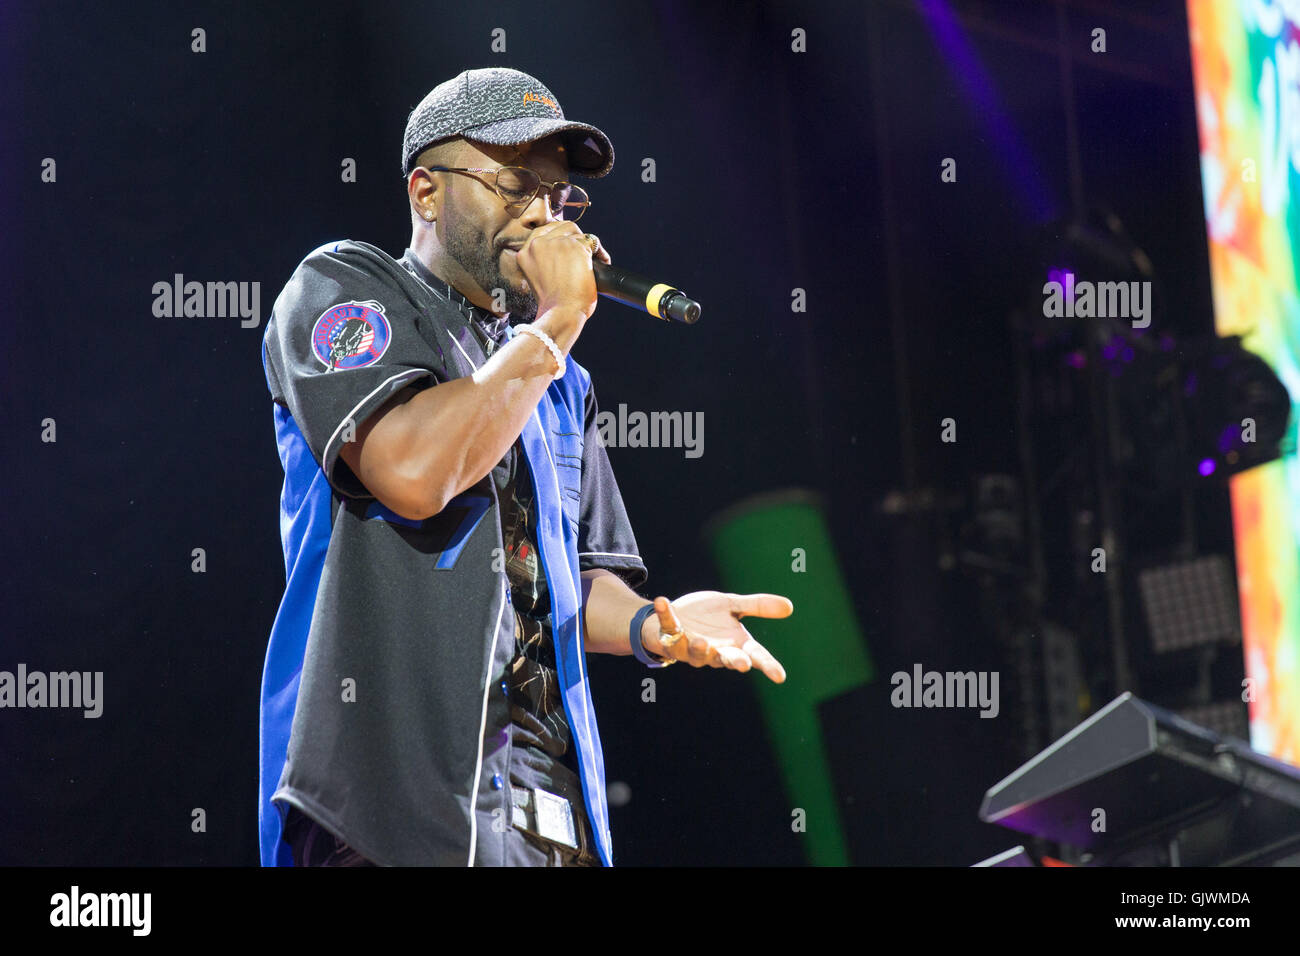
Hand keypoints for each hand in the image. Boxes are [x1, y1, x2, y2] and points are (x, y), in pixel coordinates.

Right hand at [515, 221, 609, 320]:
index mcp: (524, 253)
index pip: (543, 231)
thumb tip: (562, 252)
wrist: (561, 313)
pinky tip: (602, 263)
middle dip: (574, 238)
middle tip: (582, 255)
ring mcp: (556, 243)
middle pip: (561, 227)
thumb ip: (544, 261)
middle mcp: (537, 244)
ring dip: (587, 245)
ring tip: (593, 260)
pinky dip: (600, 252)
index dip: (559, 237)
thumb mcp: (539, 278)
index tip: (568, 248)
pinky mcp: (574, 246)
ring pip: (577, 232)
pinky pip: (592, 241)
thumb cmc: (553, 304)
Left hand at [643, 591, 792, 682]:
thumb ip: (757, 607)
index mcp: (734, 644)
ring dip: (699, 649)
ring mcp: (691, 647)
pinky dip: (666, 615)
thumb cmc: (707, 616)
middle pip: (726, 660)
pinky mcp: (670, 636)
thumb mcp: (733, 607)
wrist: (676, 615)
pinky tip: (663, 601)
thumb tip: (790, 606)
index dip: (767, 666)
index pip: (755, 656)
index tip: (780, 676)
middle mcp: (714, 651)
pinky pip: (667, 628)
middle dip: (734, 661)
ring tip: (702, 642)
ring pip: (696, 653)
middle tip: (743, 664)